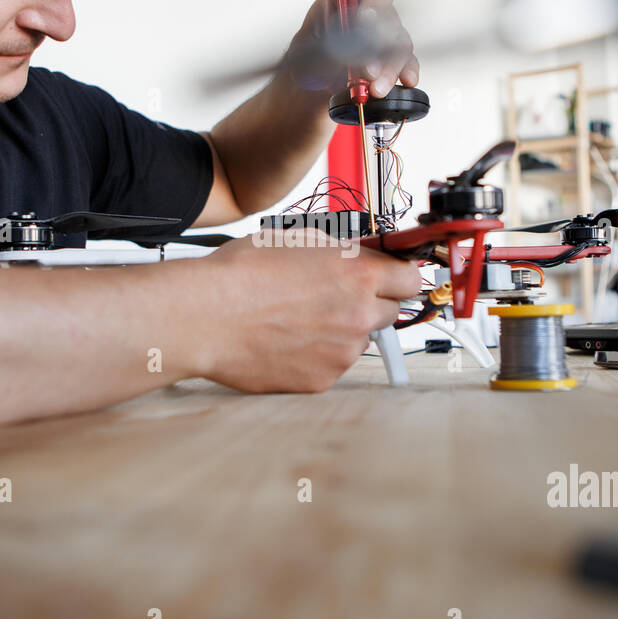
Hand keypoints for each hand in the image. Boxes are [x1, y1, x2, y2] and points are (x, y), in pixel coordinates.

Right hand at [193, 231, 421, 392]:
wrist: (206, 317)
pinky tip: (286, 340)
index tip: (391, 278)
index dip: (399, 277)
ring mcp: (342, 353)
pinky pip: (332, 363)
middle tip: (335, 297)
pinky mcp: (322, 379)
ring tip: (297, 319)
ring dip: (341, 330)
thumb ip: (342, 250)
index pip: (411, 279)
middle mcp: (358, 316)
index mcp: (358, 276)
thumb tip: (362, 255)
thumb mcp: (299, 239)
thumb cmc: (242, 273)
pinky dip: (317, 354)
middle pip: (391, 312)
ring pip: (359, 339)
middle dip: (370, 303)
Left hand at [280, 0, 419, 98]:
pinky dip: (406, 73)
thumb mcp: (310, 42)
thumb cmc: (308, 54)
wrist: (311, 81)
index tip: (365, 20)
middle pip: (391, 19)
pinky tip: (405, 81)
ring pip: (400, 45)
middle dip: (380, 46)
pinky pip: (407, 62)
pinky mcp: (393, 57)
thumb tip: (348, 49)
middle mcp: (375, 9)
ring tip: (374, 87)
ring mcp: (387, 33)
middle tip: (367, 69)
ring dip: (389, 68)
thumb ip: (330, 42)